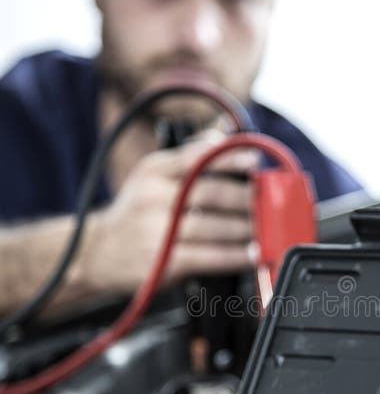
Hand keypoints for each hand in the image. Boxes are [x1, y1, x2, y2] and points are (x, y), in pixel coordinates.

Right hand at [82, 131, 257, 293]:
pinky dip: (234, 256)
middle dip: (245, 198)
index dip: (229, 157)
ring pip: (212, 226)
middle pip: (209, 193)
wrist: (97, 252)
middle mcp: (153, 197)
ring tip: (267, 228)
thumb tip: (227, 131)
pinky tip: (252, 254)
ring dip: (246, 228)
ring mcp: (156, 231)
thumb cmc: (137, 212)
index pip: (196, 157)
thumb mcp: (154, 175)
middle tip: (268, 202)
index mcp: (153, 170)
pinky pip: (207, 257)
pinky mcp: (163, 262)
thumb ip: (191, 154)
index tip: (255, 160)